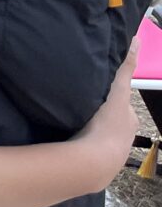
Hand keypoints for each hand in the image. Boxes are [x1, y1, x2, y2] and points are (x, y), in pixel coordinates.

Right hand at [75, 39, 140, 190]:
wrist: (94, 161)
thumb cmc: (107, 124)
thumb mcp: (118, 91)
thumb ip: (126, 68)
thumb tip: (137, 40)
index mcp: (130, 120)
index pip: (121, 104)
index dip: (109, 98)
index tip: (95, 96)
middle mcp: (124, 137)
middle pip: (111, 121)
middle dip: (99, 116)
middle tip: (80, 108)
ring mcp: (111, 154)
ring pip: (99, 136)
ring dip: (89, 132)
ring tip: (71, 125)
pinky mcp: (97, 166)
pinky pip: (88, 151)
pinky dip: (82, 146)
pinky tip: (69, 142)